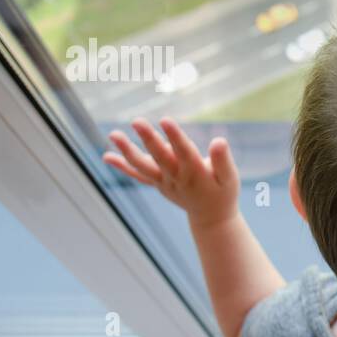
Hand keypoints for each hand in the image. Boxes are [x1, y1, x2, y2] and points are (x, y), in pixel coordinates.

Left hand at [103, 118, 239, 228]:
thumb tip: (219, 141)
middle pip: (159, 156)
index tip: (165, 120)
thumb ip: (223, 161)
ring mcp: (164, 181)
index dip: (175, 136)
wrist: (211, 216)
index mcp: (196, 173)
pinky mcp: (157, 183)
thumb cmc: (223, 193)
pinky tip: (106, 156)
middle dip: (148, 138)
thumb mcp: (230, 178)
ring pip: (143, 166)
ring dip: (127, 151)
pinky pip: (138, 175)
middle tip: (137, 121)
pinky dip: (122, 167)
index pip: (184, 152)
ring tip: (113, 134)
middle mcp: (176, 177)